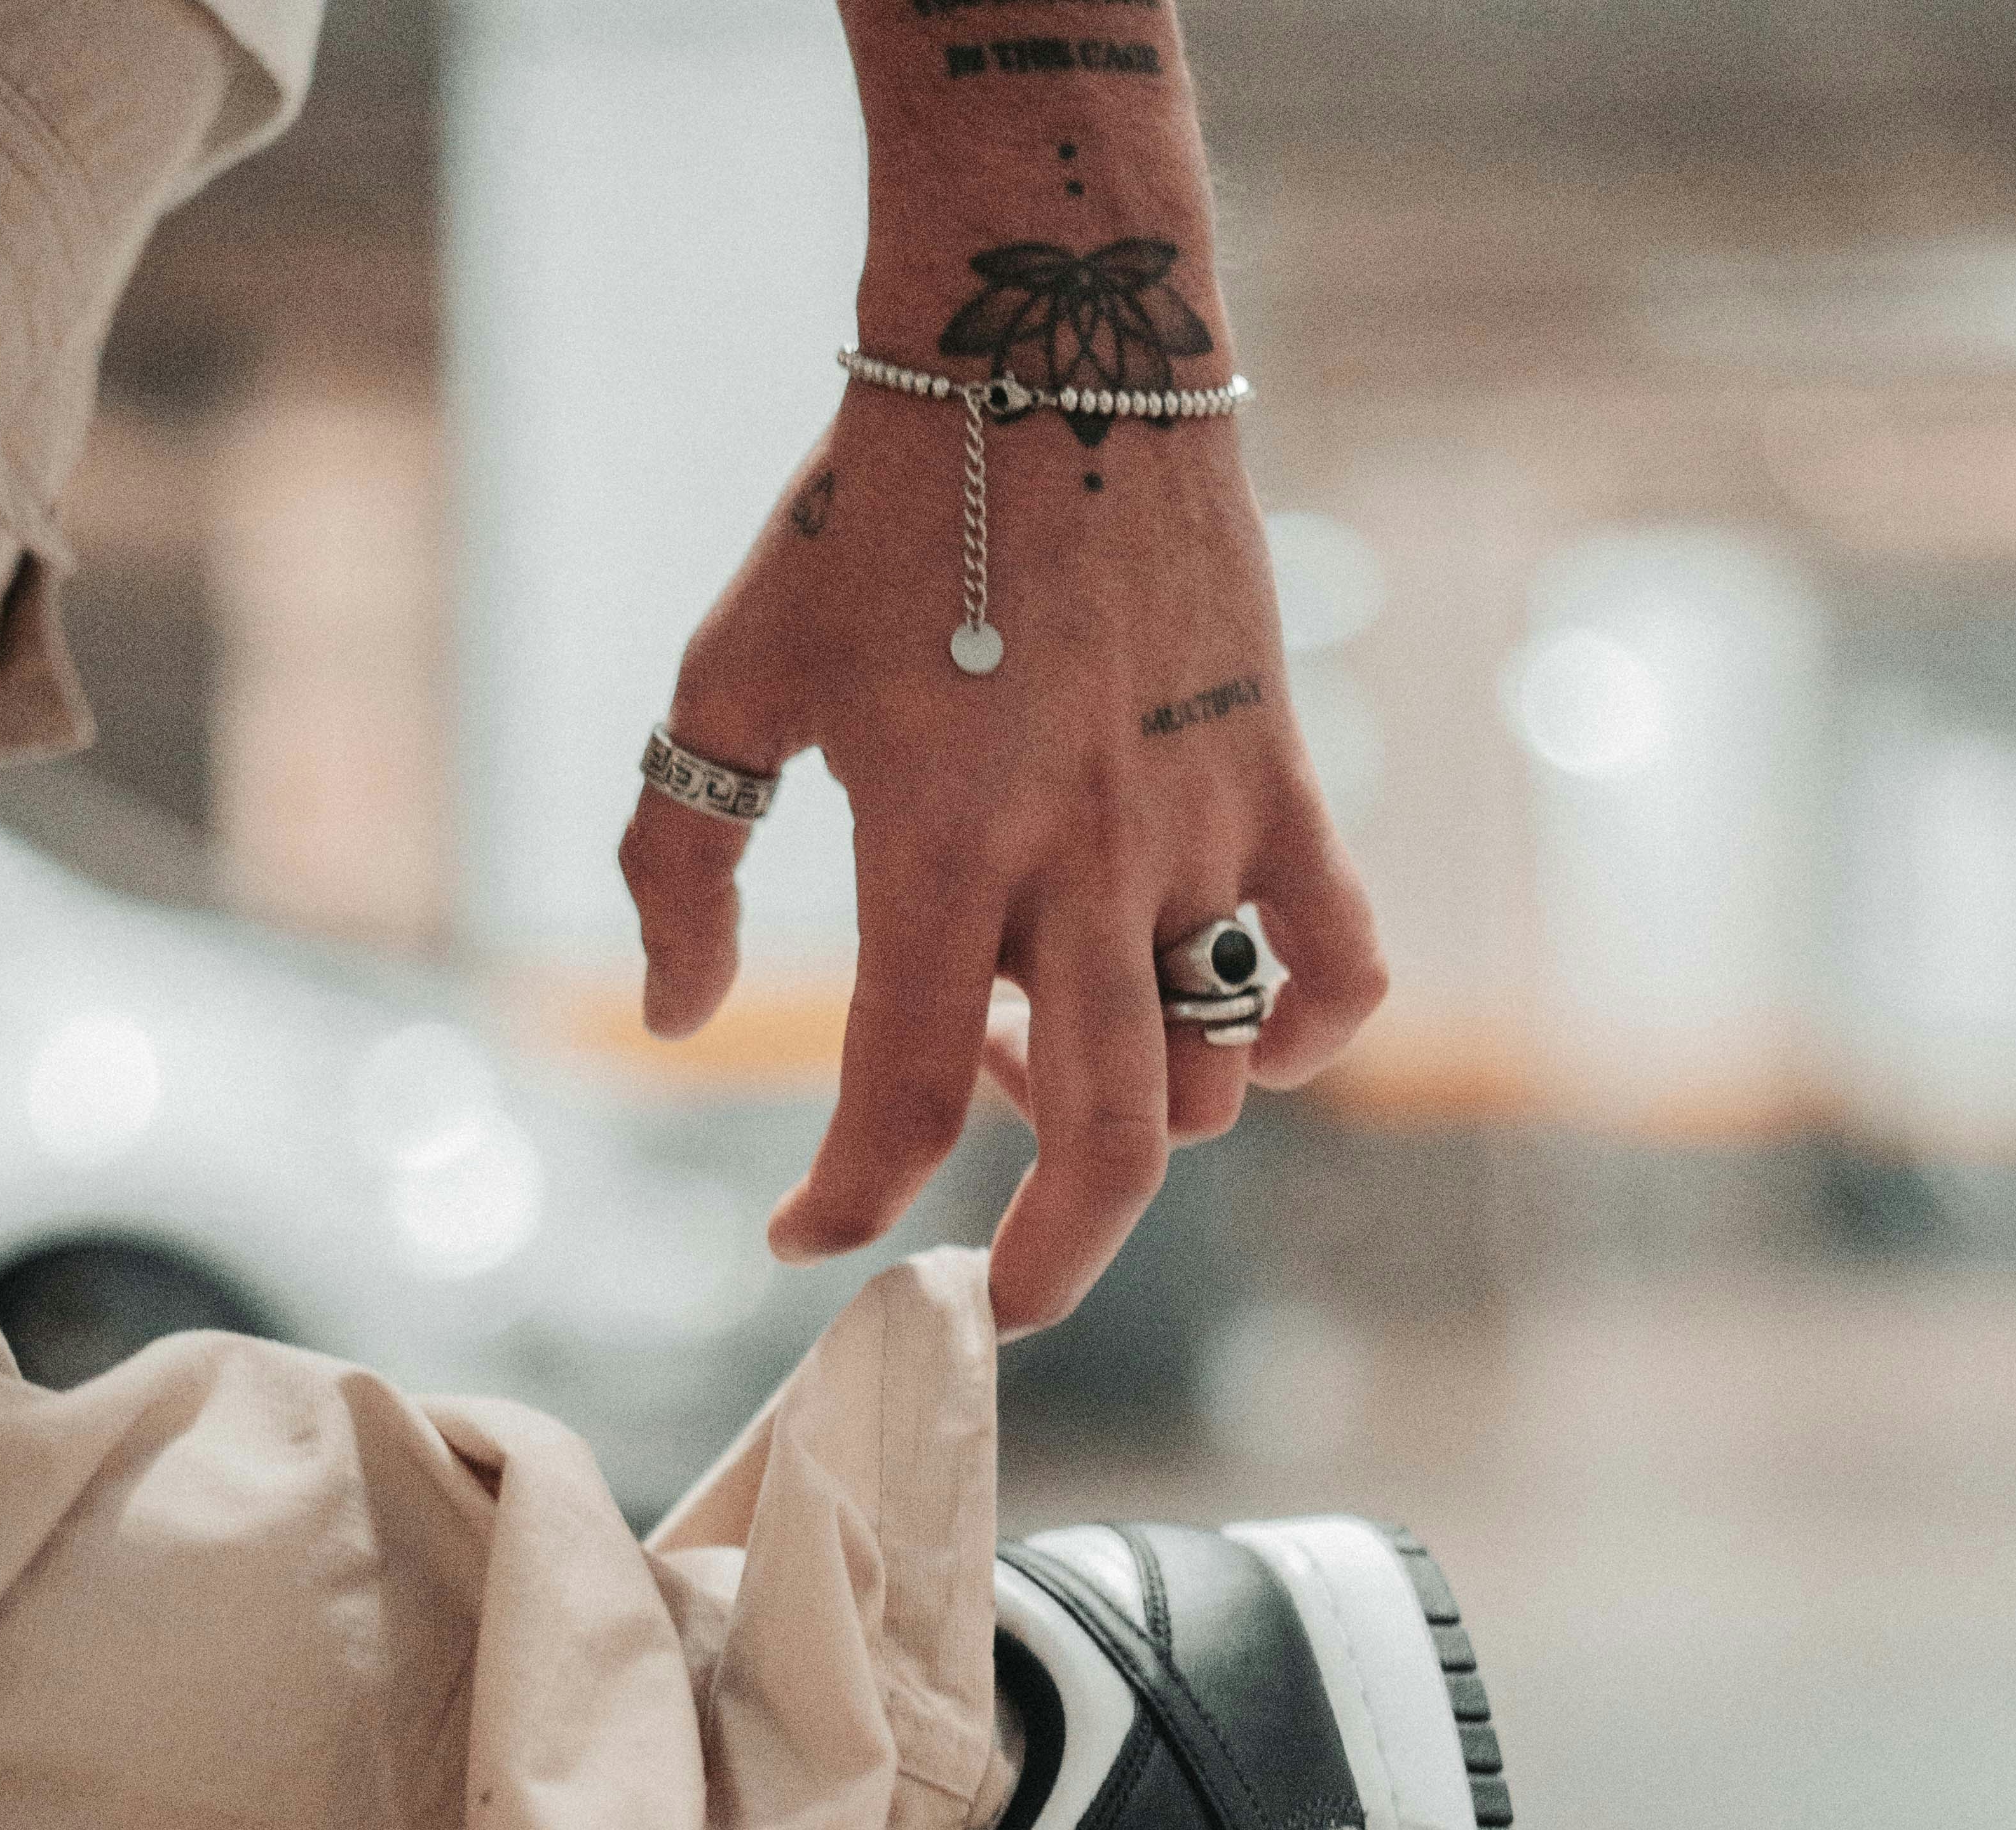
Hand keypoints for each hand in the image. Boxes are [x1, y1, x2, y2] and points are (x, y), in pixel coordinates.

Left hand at [618, 383, 1385, 1332]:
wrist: (1049, 343)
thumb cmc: (870, 511)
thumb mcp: (730, 677)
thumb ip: (675, 858)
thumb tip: (673, 1019)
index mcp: (935, 846)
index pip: (892, 1099)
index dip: (841, 1204)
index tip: (799, 1238)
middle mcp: (1083, 865)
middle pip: (1106, 1150)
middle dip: (1047, 1267)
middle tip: (991, 1299)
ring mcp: (1203, 832)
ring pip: (1211, 1076)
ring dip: (1129, 1115)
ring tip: (1043, 1048)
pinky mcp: (1285, 785)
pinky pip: (1341, 966)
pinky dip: (1300, 1037)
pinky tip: (1236, 1038)